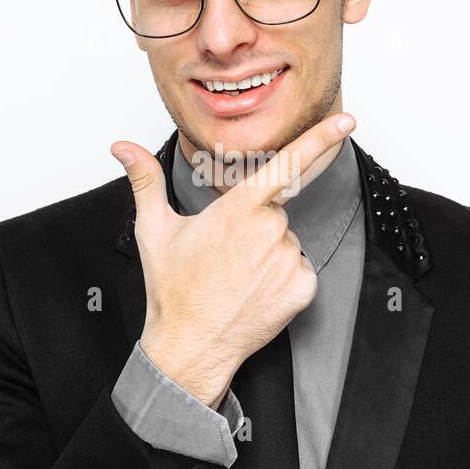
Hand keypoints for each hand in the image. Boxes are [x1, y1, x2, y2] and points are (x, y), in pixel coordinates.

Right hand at [110, 113, 356, 408]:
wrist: (191, 347)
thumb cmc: (173, 291)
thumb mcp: (154, 230)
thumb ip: (145, 180)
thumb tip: (123, 148)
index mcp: (238, 210)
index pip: (287, 163)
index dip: (320, 138)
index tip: (345, 121)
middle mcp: (269, 231)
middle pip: (276, 213)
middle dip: (255, 228)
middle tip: (225, 258)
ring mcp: (289, 260)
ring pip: (287, 242)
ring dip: (268, 255)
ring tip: (237, 279)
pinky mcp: (303, 288)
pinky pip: (300, 270)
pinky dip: (283, 279)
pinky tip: (256, 293)